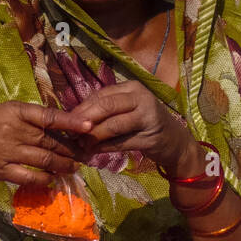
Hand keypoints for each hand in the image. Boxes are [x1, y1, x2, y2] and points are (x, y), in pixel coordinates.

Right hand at [0, 102, 88, 185]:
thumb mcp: (8, 112)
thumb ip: (31, 118)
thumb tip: (61, 126)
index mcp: (16, 111)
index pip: (49, 116)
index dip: (70, 122)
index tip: (89, 126)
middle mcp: (13, 130)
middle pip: (49, 141)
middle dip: (70, 149)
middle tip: (84, 153)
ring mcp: (7, 152)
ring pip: (43, 159)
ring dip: (62, 165)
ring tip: (73, 166)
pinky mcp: (2, 170)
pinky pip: (29, 177)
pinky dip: (44, 179)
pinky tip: (52, 179)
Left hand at [58, 81, 206, 176]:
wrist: (174, 141)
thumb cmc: (143, 124)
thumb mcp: (126, 110)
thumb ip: (105, 111)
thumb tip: (74, 119)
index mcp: (131, 88)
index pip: (100, 95)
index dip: (81, 109)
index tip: (67, 122)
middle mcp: (141, 97)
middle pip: (106, 106)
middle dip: (84, 121)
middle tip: (71, 133)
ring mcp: (147, 117)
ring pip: (113, 125)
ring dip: (93, 136)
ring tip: (81, 144)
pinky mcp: (150, 137)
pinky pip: (121, 143)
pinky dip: (104, 148)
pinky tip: (93, 152)